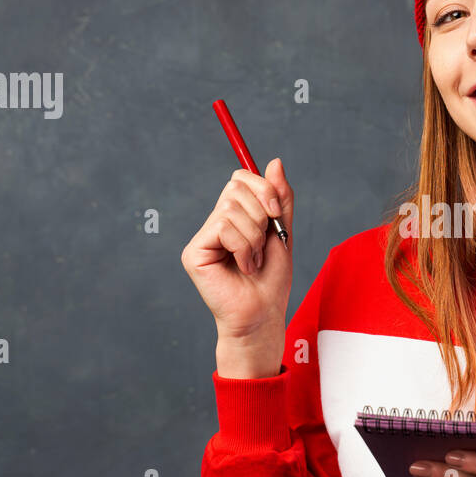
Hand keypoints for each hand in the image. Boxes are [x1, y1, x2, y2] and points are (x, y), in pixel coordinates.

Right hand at [181, 159, 294, 346]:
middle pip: (235, 186)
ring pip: (231, 208)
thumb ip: (279, 199)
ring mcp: (202, 237)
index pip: (241, 179)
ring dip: (254, 237)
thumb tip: (275, 161)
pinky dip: (243, 247)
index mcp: (234, 217)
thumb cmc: (271, 281)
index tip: (276, 214)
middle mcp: (214, 223)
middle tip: (264, 244)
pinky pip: (223, 227)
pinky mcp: (194, 252)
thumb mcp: (282, 233)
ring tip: (253, 261)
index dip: (263, 188)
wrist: (263, 316)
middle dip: (261, 214)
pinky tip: (244, 268)